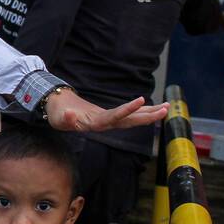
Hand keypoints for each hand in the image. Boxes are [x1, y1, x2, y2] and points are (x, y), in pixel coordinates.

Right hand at [44, 89, 167, 132]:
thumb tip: (68, 115)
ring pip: (132, 119)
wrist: (57, 113)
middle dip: (148, 116)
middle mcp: (106, 124)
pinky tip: (152, 108)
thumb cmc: (58, 114)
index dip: (128, 109)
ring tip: (166, 107)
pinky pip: (128, 115)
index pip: (115, 117)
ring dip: (149, 114)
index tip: (141, 100)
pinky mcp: (110, 117)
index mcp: (95, 123)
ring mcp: (109, 121)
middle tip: (165, 109)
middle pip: (130, 122)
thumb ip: (64, 117)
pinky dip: (140, 111)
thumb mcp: (59, 116)